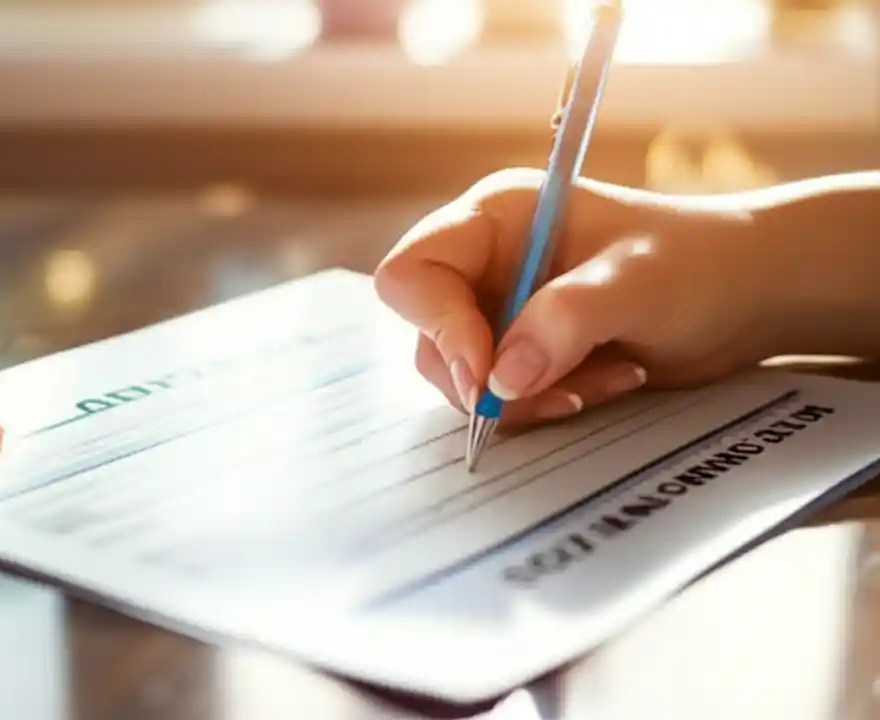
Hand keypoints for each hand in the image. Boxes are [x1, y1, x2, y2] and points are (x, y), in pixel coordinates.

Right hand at [374, 168, 777, 425]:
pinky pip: (500, 395)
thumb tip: (499, 378)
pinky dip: (546, 403)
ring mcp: (499, 309)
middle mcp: (484, 263)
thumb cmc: (699, 264)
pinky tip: (606, 383)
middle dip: (490, 375)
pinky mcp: (521, 350)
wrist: (747, 295)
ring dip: (526, 396)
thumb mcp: (636, 283)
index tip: (486, 371)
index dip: (438, 324)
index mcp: (493, 219)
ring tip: (600, 382)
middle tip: (557, 392)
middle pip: (430, 336)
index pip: (413, 272)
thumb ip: (564, 321)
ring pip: (463, 376)